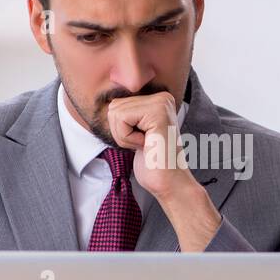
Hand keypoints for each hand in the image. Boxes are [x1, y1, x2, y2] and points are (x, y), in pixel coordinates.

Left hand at [104, 91, 220, 250]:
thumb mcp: (135, 133)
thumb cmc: (152, 164)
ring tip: (146, 145)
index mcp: (158, 100)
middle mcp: (162, 97)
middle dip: (121, 132)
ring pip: (115, 112)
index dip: (121, 130)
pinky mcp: (158, 112)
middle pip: (114, 106)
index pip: (116, 104)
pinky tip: (146, 144)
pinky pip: (121, 119)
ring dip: (124, 136)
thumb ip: (126, 116)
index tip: (143, 142)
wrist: (170, 182)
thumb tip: (109, 104)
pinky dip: (127, 138)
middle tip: (144, 145)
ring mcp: (162, 102)